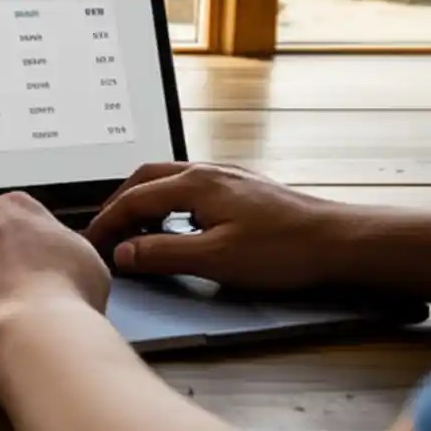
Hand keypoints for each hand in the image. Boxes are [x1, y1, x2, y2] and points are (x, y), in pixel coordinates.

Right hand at [83, 162, 344, 289]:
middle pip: (146, 178)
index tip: (92, 241)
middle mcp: (208, 172)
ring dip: (144, 200)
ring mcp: (227, 177)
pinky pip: (190, 186)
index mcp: (195, 183)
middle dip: (119, 202)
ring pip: (169, 179)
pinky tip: (177, 223)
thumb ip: (162, 254)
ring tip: (133, 227)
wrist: (338, 241)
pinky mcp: (243, 189)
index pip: (134, 199)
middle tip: (105, 229)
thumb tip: (123, 252)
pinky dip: (168, 202)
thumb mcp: (214, 258)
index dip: (108, 221)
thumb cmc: (283, 250)